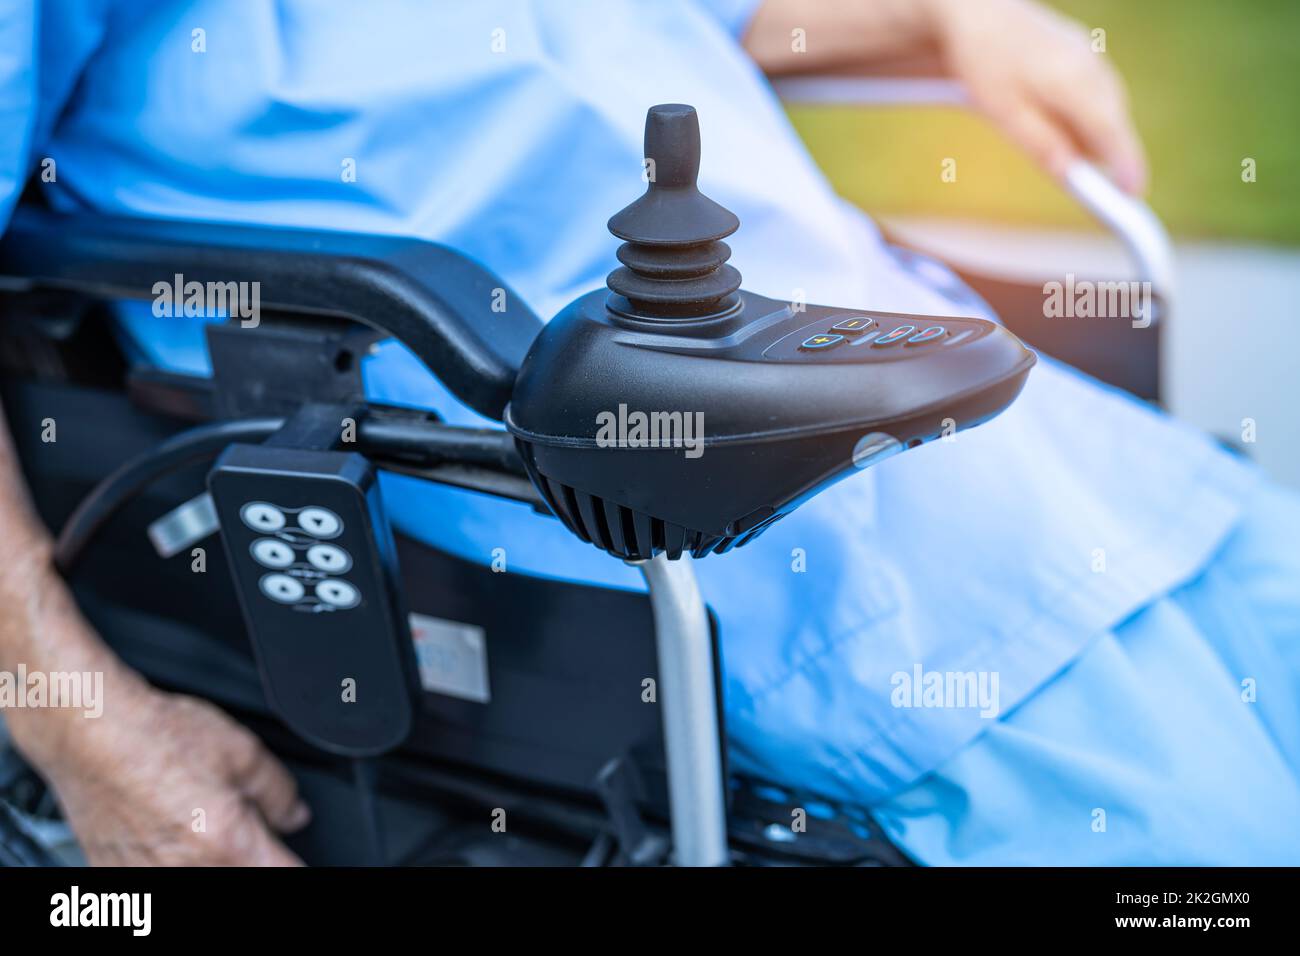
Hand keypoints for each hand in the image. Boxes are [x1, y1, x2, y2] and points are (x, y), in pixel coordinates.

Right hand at [31, 684, 309, 865]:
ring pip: (205, 878)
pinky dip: (176, 862)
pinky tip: (169, 831)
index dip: (293, 858)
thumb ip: (279, 791)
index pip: (287, 874)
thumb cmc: (153, 737)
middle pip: (244, 876)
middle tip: (240, 822)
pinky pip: (164, 879)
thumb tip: (294, 815)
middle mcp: (188, 873)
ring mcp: (151, 881)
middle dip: (252, 854)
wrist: (87, 733)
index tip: (288, 848)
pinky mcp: (119, 880)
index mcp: (227, 844)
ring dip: (213, 859)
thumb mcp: (241, 751)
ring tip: (197, 822)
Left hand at [928, 0, 1146, 192]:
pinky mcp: (1082, 48)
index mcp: (1072, 81)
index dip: (1126, 165)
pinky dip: (1084, 111)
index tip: (1133, 195)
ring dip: (1091, 132)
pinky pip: (1096, 89)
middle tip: (1099, 187)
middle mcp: (1090, 64)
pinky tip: (1056, 117)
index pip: (1110, 131)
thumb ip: (1040, 143)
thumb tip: (1071, 174)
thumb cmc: (982, 62)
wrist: (974, 10)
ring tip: (1058, 144)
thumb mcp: (1003, 112)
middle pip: (1112, 121)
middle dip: (1105, 153)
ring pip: (1105, 105)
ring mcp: (1090, 52)